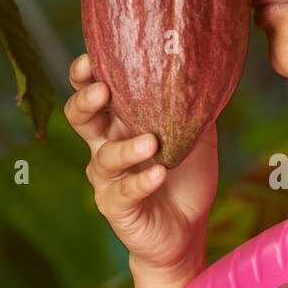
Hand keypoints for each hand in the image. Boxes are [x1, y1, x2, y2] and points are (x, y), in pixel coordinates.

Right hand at [64, 53, 217, 270]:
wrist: (187, 229)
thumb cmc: (186, 177)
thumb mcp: (196, 136)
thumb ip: (194, 107)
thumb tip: (208, 70)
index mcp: (119, 123)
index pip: (92, 92)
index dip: (85, 76)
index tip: (92, 58)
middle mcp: (105, 147)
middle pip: (79, 118)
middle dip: (85, 101)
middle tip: (103, 90)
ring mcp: (108, 179)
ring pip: (105, 158)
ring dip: (126, 148)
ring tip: (151, 142)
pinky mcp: (116, 207)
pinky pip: (124, 193)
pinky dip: (142, 182)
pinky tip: (159, 174)